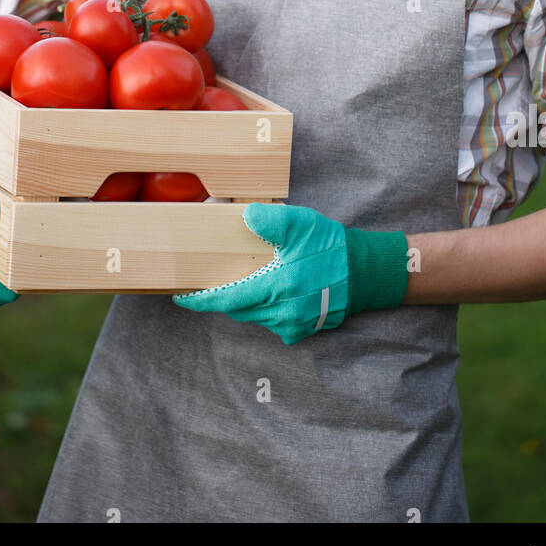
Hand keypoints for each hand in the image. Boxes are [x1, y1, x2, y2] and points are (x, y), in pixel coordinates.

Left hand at [173, 201, 408, 345]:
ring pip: (255, 315)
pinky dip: (267, 307)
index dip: (201, 301)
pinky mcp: (301, 330)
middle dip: (225, 295)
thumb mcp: (301, 224)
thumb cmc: (331, 247)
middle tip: (214, 279)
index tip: (181, 298)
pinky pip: (272, 321)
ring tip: (250, 277)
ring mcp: (292, 325)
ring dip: (248, 299)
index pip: (227, 299)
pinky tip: (275, 289)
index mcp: (276, 288)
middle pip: (238, 308)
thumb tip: (244, 214)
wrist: (364, 272)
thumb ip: (271, 221)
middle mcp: (281, 312)